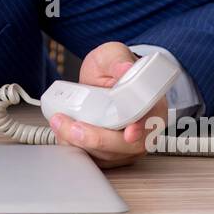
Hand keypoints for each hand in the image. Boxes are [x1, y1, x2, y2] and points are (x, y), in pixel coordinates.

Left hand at [49, 41, 167, 168]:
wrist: (102, 78)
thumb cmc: (112, 68)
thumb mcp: (114, 54)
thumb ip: (118, 60)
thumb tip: (124, 68)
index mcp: (152, 103)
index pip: (151, 120)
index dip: (140, 128)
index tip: (129, 133)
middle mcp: (144, 128)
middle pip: (128, 146)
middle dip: (97, 139)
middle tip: (72, 126)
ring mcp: (128, 143)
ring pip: (108, 156)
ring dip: (81, 144)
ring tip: (61, 123)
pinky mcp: (110, 152)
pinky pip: (95, 159)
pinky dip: (76, 148)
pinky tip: (63, 132)